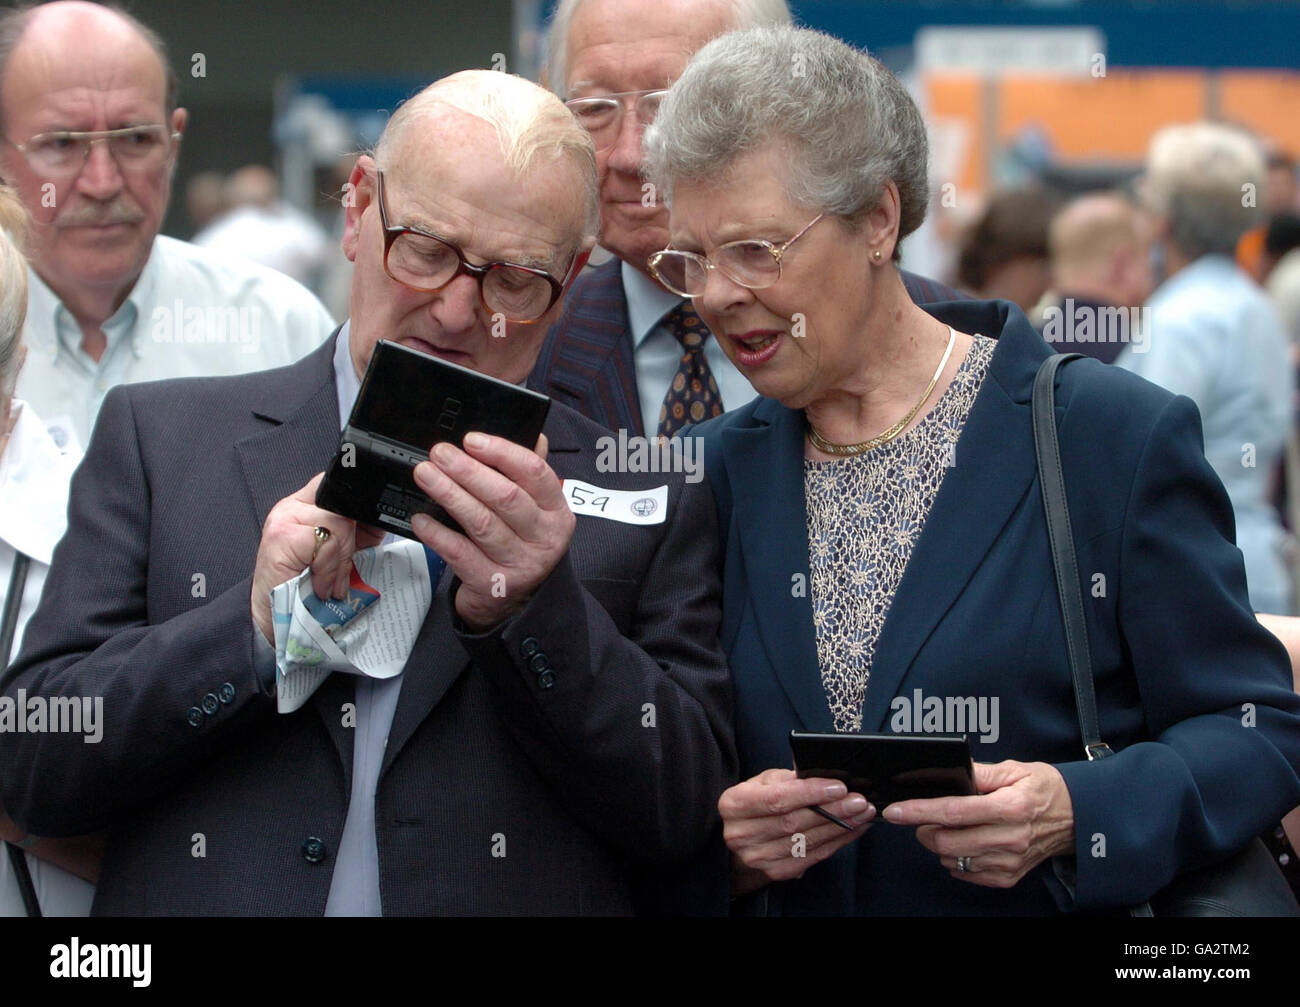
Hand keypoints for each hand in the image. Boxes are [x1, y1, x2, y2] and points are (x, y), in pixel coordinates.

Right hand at [250, 473, 385, 642]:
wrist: (273, 619)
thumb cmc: (304, 589)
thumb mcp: (338, 554)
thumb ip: (355, 533)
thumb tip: (384, 520)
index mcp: (308, 505)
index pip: (340, 486)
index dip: (360, 506)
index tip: (369, 534)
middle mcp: (294, 506)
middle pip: (344, 505)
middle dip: (352, 542)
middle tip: (345, 572)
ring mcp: (285, 518)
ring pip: (338, 523)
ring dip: (340, 562)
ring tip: (331, 584)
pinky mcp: (282, 536)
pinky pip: (324, 542)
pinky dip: (328, 570)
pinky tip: (319, 586)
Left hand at [410, 432, 573, 631]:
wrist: (518, 603)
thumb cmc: (523, 545)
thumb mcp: (536, 511)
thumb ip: (531, 475)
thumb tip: (534, 434)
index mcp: (556, 512)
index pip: (535, 473)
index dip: (503, 453)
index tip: (472, 440)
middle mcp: (543, 538)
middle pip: (506, 497)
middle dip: (468, 471)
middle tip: (439, 454)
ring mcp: (520, 564)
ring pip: (481, 523)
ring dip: (449, 495)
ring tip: (425, 475)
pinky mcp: (492, 585)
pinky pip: (460, 554)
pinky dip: (438, 534)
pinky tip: (421, 518)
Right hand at [718, 768, 874, 895]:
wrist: (744, 836)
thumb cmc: (757, 802)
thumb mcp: (765, 782)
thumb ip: (790, 777)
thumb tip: (819, 768)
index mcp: (734, 804)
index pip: (776, 799)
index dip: (809, 793)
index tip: (839, 787)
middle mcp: (741, 834)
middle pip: (794, 822)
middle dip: (832, 810)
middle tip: (859, 801)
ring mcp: (758, 857)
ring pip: (806, 841)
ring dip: (840, 828)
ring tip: (862, 813)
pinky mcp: (775, 872)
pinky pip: (812, 857)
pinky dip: (837, 842)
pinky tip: (853, 829)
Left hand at [884, 760, 1074, 888]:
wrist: (1076, 818)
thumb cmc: (1044, 789)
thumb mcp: (1015, 769)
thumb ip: (980, 772)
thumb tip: (949, 770)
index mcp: (1010, 807)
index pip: (954, 812)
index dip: (919, 811)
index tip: (896, 811)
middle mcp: (1010, 838)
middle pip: (947, 842)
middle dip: (923, 830)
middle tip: (922, 818)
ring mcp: (1010, 861)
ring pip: (953, 859)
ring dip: (939, 844)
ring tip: (947, 828)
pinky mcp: (1009, 876)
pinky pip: (967, 872)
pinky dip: (955, 859)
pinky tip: (963, 843)